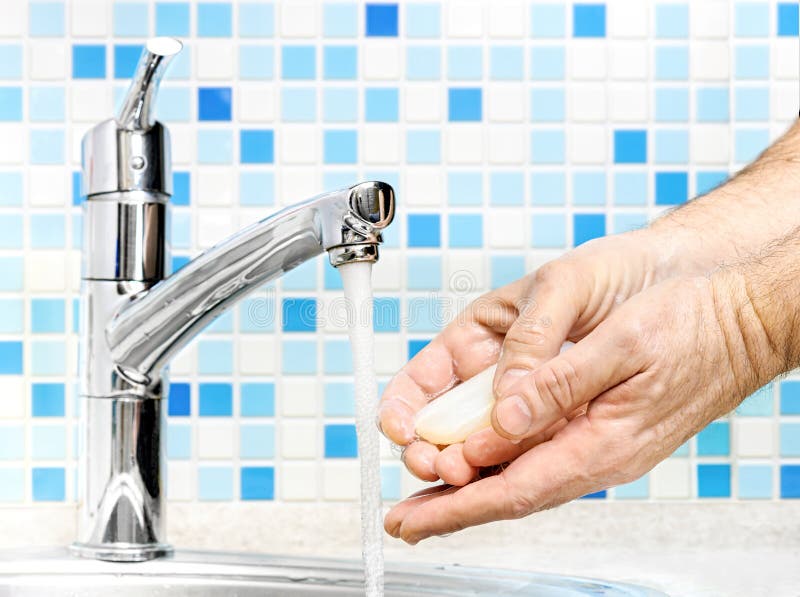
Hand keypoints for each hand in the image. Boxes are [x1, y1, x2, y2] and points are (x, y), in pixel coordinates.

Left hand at [384, 274, 773, 543]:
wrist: (740, 313)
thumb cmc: (691, 321)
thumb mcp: (624, 342)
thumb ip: (559, 383)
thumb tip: (503, 420)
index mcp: (603, 442)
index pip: (515, 489)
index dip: (457, 507)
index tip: (412, 520)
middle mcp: (596, 450)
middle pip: (510, 489)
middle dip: (452, 503)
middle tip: (404, 512)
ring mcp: (597, 439)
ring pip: (521, 471)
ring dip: (470, 481)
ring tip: (425, 488)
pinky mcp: (596, 421)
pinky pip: (538, 448)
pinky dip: (498, 454)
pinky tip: (475, 452)